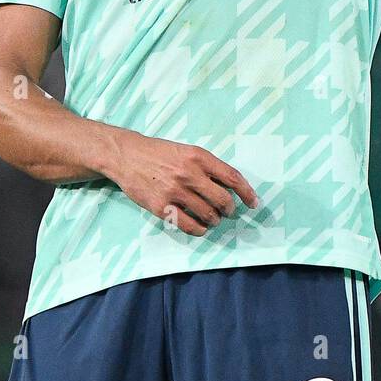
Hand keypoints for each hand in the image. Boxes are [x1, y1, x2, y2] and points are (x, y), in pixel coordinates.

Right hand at [109, 132, 257, 235]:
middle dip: (229, 209)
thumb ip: (206, 166)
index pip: (232, 177)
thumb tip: (229, 186)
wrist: (127, 156)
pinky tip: (200, 227)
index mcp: (199, 156)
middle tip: (227, 212)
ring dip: (214, 220)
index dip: (247, 192)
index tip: (253, 203)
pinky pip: (188, 225)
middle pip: (222, 199)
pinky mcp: (161, 207)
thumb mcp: (186, 151)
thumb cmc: (159, 153)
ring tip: (212, 219)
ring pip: (208, 214)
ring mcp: (175, 191)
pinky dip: (199, 229)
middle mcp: (189, 173)